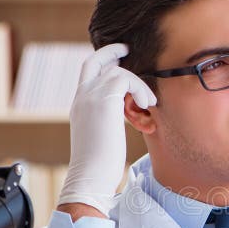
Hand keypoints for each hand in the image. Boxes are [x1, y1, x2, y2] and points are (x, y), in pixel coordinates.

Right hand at [58, 43, 156, 216]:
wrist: (89, 178)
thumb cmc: (99, 166)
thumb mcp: (103, 136)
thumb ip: (109, 120)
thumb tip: (125, 115)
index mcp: (80, 106)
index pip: (88, 74)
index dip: (103, 63)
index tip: (120, 60)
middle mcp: (81, 98)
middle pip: (93, 61)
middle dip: (111, 51)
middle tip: (128, 49)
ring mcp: (89, 98)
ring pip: (116, 71)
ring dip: (138, 83)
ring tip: (149, 102)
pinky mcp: (102, 102)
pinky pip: (125, 79)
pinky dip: (140, 88)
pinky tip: (148, 104)